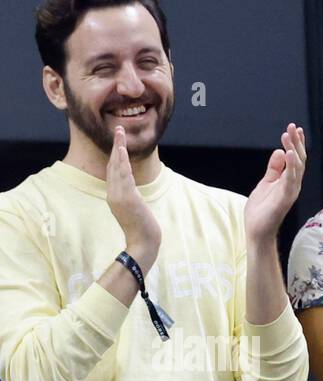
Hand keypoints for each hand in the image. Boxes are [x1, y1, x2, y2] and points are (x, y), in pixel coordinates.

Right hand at [106, 126, 160, 268]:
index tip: (118, 142)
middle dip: (116, 146)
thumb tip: (132, 191)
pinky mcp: (126, 198)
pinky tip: (122, 149)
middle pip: (113, 165)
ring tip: (120, 132)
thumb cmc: (141, 230)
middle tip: (118, 128)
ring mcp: (118, 195)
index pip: (113, 171)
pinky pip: (123, 175)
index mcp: (114, 196)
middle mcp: (113, 193)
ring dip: (118, 148)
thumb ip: (130, 198)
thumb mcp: (134, 210)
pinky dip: (122, 161)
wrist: (143, 244)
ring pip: (117, 167)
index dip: (115, 155)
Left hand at [245, 123, 306, 244]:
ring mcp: (290, 191)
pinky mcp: (285, 198)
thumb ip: (274, 169)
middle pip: (299, 160)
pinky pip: (290, 179)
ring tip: (288, 135)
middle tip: (292, 127)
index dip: (296, 144)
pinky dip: (290, 166)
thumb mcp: (266, 183)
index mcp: (289, 181)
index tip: (294, 128)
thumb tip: (278, 151)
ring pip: (296, 167)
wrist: (257, 230)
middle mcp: (293, 185)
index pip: (296, 159)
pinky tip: (287, 153)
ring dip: (293, 150)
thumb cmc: (262, 209)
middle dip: (296, 143)